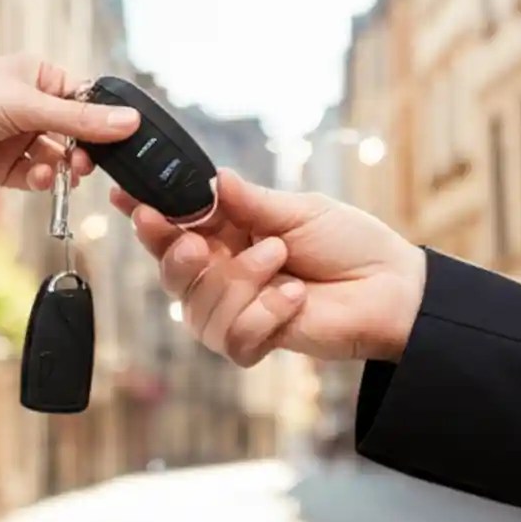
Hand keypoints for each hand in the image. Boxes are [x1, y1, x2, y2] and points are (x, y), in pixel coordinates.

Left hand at [0, 54, 139, 190]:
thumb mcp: (26, 105)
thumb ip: (80, 119)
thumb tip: (130, 122)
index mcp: (37, 75)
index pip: (85, 98)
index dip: (103, 119)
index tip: (122, 139)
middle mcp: (30, 105)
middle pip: (77, 132)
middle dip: (85, 149)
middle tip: (87, 164)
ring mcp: (17, 137)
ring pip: (58, 158)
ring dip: (63, 168)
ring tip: (64, 174)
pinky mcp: (4, 167)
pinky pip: (37, 177)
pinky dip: (42, 181)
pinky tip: (37, 179)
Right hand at [103, 168, 426, 366]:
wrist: (393, 288)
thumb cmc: (351, 243)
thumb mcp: (300, 210)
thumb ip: (251, 202)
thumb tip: (212, 179)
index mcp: (229, 233)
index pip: (175, 224)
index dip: (148, 214)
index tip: (127, 198)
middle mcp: (224, 272)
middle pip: (170, 271)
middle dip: (174, 255)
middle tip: (197, 240)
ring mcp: (237, 310)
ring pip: (197, 307)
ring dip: (239, 282)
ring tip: (281, 261)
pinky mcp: (256, 342)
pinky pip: (231, 339)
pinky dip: (263, 316)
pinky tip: (293, 299)